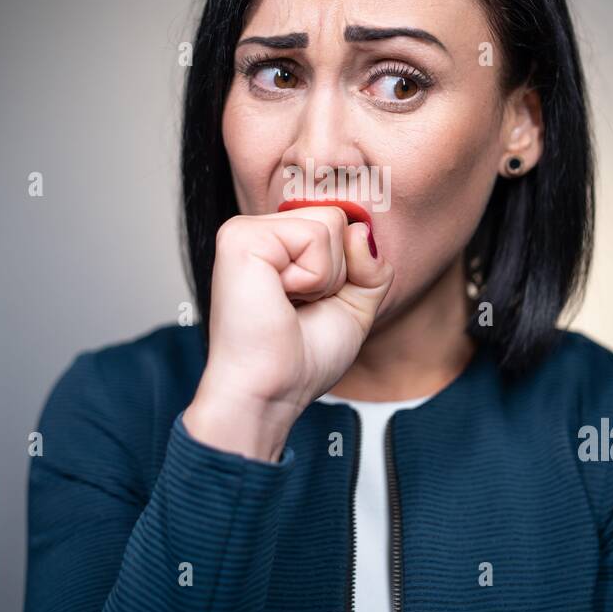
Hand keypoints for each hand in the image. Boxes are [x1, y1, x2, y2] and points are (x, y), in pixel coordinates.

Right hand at [185, 205, 393, 456]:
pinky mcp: (242, 237)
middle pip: (336, 218)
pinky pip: (314, 235)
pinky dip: (313, 276)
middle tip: (300, 305)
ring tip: (289, 303)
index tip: (314, 304)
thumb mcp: (355, 305)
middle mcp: (257, 230)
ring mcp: (244, 229)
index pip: (338, 223)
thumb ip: (371, 265)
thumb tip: (360, 229)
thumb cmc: (303, 358)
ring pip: (330, 223)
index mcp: (276, 243)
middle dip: (338, 271)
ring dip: (325, 277)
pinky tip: (281, 298)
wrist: (272, 392)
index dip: (347, 267)